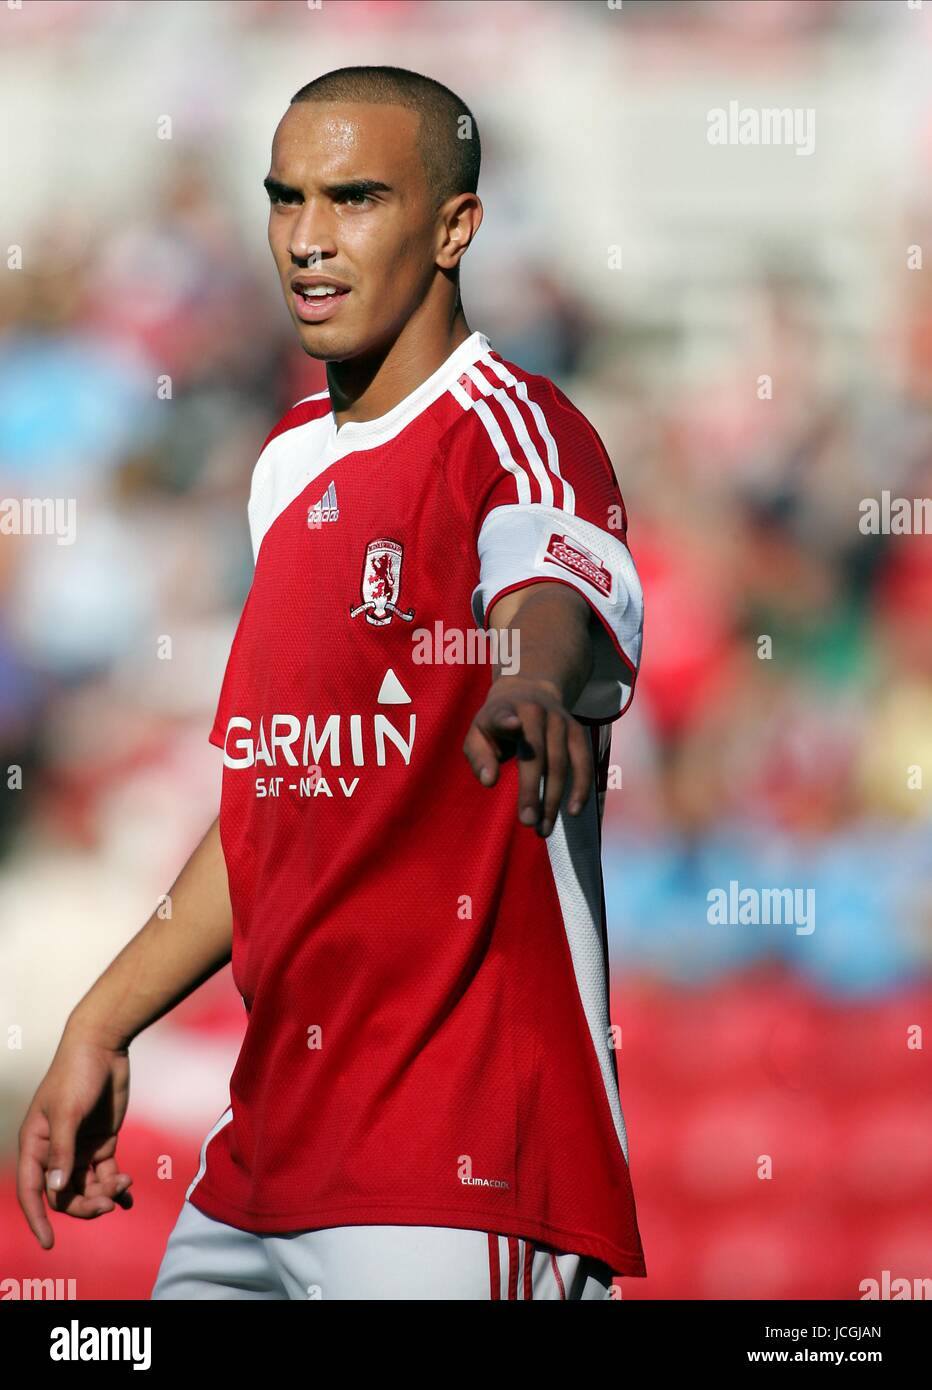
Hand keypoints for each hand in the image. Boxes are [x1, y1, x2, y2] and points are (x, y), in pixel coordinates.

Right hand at [17, 1024, 133, 1249]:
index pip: (33, 1191)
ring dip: (104, 1195)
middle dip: (84, 1205)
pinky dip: (117, 1187)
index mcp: (36, 1145)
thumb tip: (54, 1191)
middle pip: (65, 1194)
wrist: (103, 1046)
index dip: (38, 1219)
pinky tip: (128, 1197)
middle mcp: (56, 1151)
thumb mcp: (67, 1112)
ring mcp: (80, 1148)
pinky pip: (106, 1174)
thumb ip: (62, 1152)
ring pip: (87, 1188)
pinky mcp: (103, 1142)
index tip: (49, 1243)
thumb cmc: (76, 1074)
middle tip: (108, 1204)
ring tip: (123, 1185)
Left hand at [463, 675, 592, 836]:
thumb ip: (479, 757)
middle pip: (536, 754)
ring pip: (561, 763)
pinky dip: (581, 786)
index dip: (508, 721)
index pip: (505, 716)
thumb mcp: (478, 733)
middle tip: (527, 822)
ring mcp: (560, 720)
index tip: (513, 725)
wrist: (528, 691)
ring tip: (543, 828)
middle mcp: (535, 712)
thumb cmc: (496, 723)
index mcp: (505, 710)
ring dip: (553, 799)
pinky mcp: (577, 731)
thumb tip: (490, 782)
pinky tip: (573, 810)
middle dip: (532, 790)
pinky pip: (583, 761)